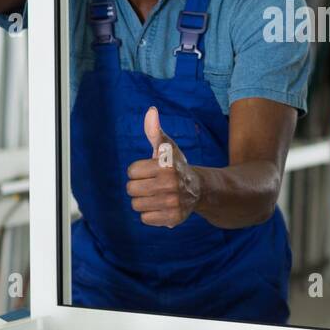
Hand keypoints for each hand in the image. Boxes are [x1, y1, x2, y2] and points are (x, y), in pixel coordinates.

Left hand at [125, 107, 202, 226]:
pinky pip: (145, 219)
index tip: (152, 170)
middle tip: (153, 184)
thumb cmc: (175, 165)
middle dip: (139, 186)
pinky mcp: (173, 218)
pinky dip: (150, 214)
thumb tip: (151, 111)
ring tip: (157, 195)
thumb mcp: (166, 147)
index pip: (131, 171)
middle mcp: (170, 184)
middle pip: (131, 189)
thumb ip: (154, 131)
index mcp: (166, 165)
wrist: (198, 189)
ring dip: (144, 201)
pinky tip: (161, 206)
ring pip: (136, 205)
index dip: (139, 170)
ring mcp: (172, 202)